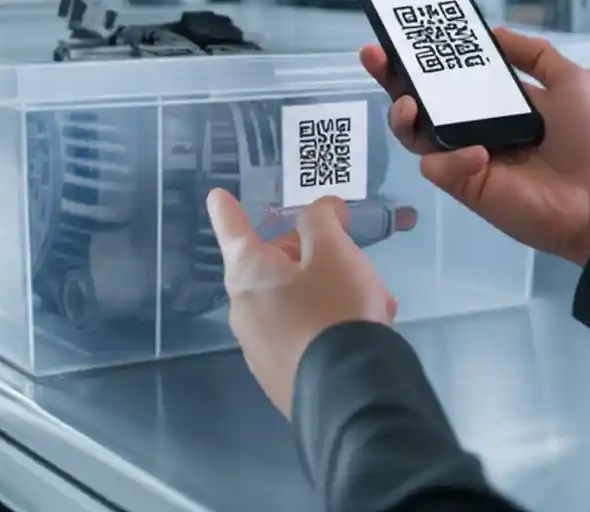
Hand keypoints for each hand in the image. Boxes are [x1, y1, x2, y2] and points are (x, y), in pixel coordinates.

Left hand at [207, 189, 396, 417]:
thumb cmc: (335, 309)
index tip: (217, 196)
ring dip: (328, 294)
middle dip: (309, 256)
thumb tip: (321, 212)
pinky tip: (363, 332)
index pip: (233, 229)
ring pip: (294, 303)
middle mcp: (244, 310)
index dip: (227, 210)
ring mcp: (259, 349)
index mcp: (248, 273)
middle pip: (272, 267)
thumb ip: (323, 221)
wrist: (350, 393)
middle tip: (348, 256)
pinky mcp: (280, 378)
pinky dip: (327, 326)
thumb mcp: (335, 252)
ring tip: (372, 301)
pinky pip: (302, 337)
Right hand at [360, 26, 589, 265]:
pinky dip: (451, 158)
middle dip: (393, 77)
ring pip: (414, 134)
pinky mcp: (463, 186)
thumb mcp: (570, 82)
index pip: (449, 77)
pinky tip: (478, 155)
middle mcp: (473, 127)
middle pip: (420, 101)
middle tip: (375, 54)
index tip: (404, 35)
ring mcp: (464, 158)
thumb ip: (534, 54)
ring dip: (401, 114)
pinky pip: (436, 167)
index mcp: (495, 103)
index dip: (424, 57)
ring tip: (406, 103)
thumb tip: (495, 32)